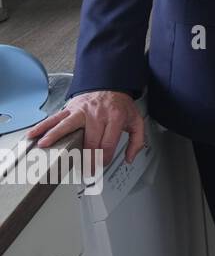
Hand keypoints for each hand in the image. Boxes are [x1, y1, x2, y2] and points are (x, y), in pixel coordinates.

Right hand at [26, 90, 146, 162]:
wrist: (111, 85)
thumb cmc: (120, 106)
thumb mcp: (136, 120)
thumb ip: (138, 140)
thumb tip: (129, 158)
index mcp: (115, 118)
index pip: (108, 143)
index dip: (104, 158)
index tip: (101, 165)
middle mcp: (97, 114)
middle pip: (89, 140)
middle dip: (86, 158)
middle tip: (84, 170)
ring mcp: (81, 111)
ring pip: (67, 125)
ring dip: (55, 136)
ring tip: (45, 147)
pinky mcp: (70, 109)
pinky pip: (55, 118)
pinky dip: (43, 126)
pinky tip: (34, 134)